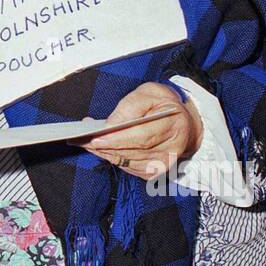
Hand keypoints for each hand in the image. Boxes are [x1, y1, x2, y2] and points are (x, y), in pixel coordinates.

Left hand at [77, 81, 202, 180]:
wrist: (182, 122)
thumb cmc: (162, 104)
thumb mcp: (149, 93)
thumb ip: (130, 106)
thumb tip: (110, 124)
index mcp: (173, 125)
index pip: (142, 136)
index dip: (118, 139)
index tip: (96, 138)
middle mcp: (172, 149)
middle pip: (133, 152)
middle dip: (105, 147)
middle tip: (82, 140)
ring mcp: (164, 164)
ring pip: (128, 162)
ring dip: (104, 153)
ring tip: (85, 142)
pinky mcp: (155, 172)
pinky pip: (128, 168)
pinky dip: (112, 158)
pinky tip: (99, 149)